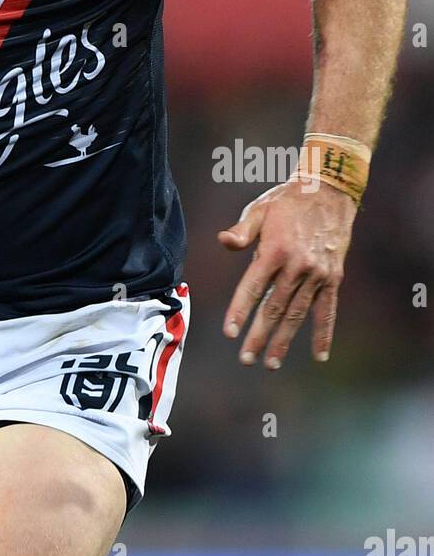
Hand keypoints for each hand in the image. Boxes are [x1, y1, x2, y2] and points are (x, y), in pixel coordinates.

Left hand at [217, 173, 358, 367]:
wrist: (329, 192)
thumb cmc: (287, 201)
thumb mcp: (259, 210)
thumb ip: (241, 231)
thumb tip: (222, 241)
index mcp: (275, 250)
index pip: (253, 288)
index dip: (240, 311)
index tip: (229, 333)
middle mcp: (297, 266)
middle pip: (274, 308)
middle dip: (259, 336)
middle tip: (245, 359)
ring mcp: (317, 275)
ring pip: (297, 314)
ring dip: (284, 341)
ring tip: (271, 363)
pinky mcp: (333, 278)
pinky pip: (327, 310)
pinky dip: (323, 334)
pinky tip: (318, 355)